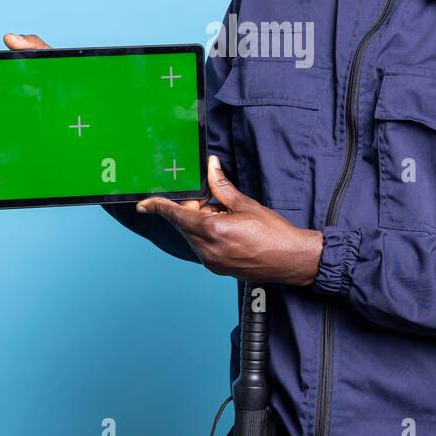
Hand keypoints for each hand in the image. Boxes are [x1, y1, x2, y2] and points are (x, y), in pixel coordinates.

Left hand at [136, 156, 323, 285]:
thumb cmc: (274, 234)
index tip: (144, 203)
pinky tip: (227, 230)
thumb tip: (211, 167)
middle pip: (185, 224)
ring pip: (193, 236)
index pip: (176, 216)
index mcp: (213, 231)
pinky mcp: (217, 268)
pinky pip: (202, 247)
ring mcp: (211, 262)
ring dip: (201, 223)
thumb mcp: (246, 204)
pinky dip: (208, 235)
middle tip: (213, 201)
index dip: (158, 207)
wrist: (291, 261)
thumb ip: (222, 186)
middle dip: (193, 210)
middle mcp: (207, 250)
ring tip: (227, 217)